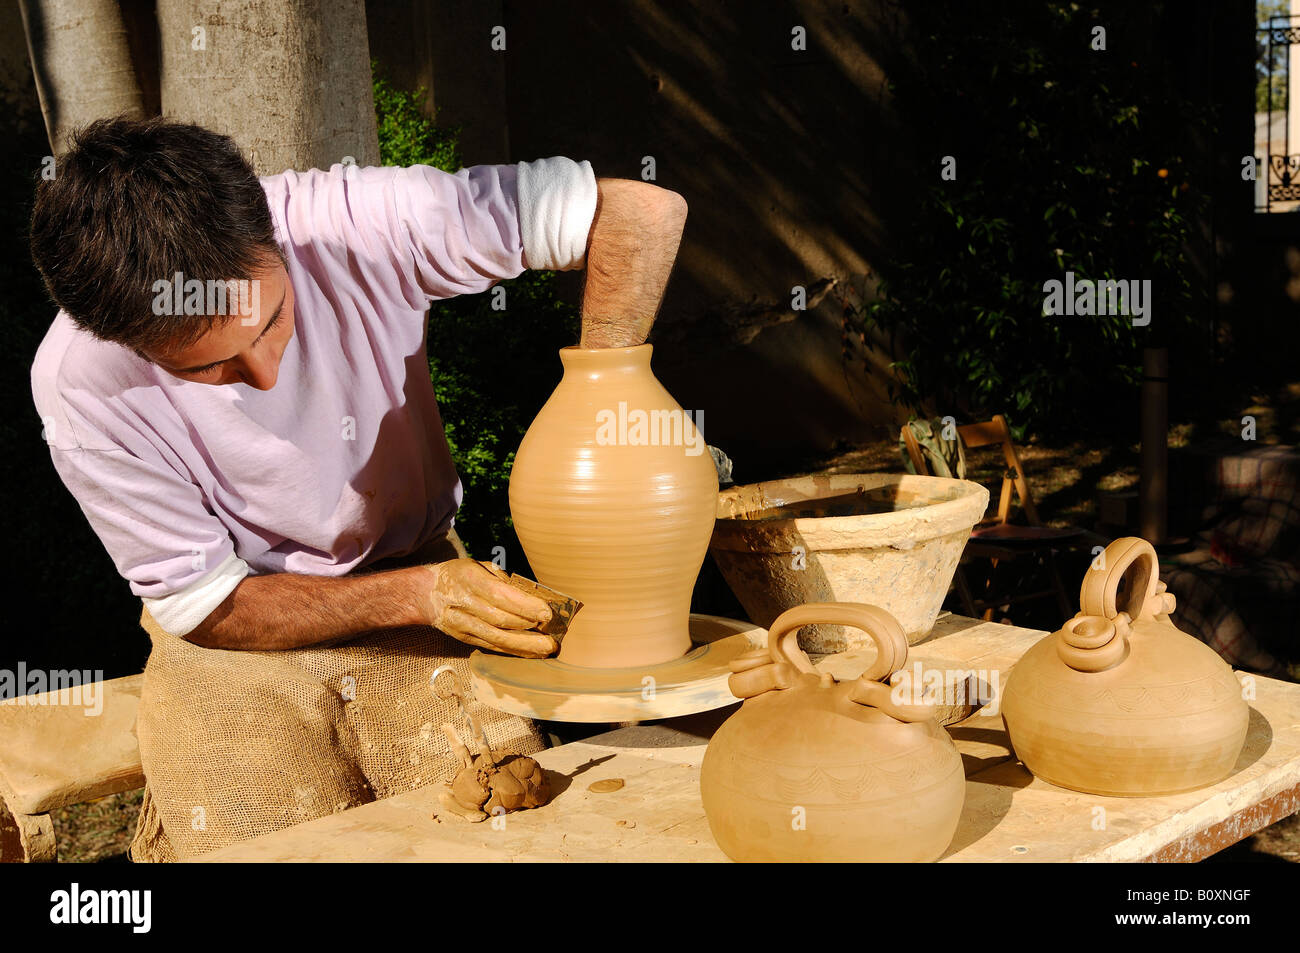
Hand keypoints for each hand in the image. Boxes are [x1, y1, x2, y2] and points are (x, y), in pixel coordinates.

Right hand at [417, 559, 556, 657]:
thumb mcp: (480, 566)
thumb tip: (533, 595)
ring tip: (547, 648)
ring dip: (525, 645)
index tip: (547, 612)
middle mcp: (464, 603)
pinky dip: (513, 651)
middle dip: (529, 627)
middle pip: (500, 619)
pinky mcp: (464, 638)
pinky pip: (491, 646)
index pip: (500, 595)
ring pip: (496, 638)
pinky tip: (531, 653)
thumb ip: (503, 580)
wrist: (425, 594)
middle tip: (554, 633)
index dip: (525, 605)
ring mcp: (462, 624)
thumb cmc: (460, 576)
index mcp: (469, 579)